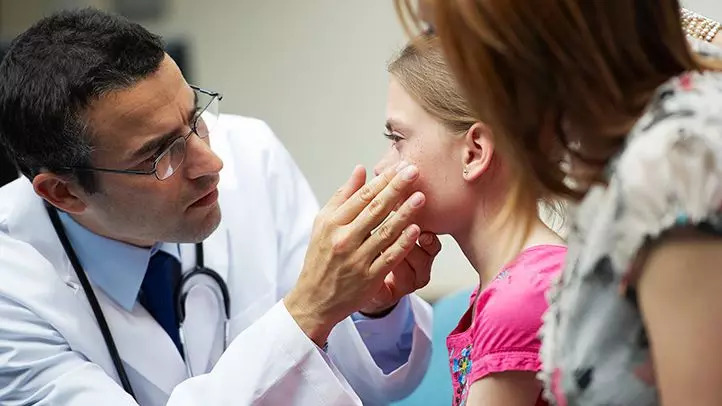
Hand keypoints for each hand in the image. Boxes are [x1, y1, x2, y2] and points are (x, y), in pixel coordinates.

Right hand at [284, 162, 425, 345]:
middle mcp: (344, 240)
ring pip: (386, 232)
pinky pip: (390, 257)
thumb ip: (343, 196)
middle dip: (397, 189)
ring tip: (421, 197)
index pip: (362, 197)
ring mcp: (357, 260)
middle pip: (375, 210)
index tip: (400, 167)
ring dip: (405, 213)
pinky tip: (417, 229)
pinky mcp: (369, 278)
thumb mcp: (323, 223)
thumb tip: (361, 169)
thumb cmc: (321, 256)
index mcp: (332, 223)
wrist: (315, 299)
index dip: (383, 180)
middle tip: (414, 172)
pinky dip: (403, 243)